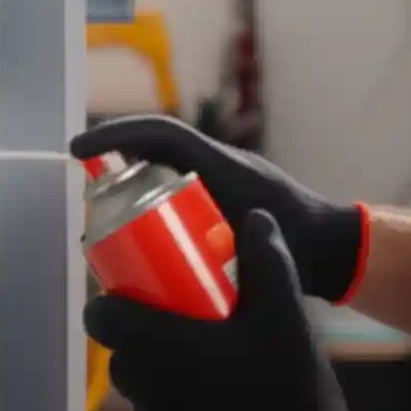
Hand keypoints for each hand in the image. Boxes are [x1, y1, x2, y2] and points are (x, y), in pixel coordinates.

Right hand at [72, 115, 367, 302]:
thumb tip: (160, 278)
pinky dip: (144, 197)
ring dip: (125, 180)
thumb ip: (220, 259)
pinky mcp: (215, 194)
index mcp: (221, 164)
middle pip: (150, 147)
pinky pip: (170, 184)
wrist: (334, 247)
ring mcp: (215, 174)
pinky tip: (132, 237)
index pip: (160, 133)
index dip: (114, 135)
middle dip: (111, 160)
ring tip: (101, 222)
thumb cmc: (302, 246)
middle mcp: (215, 161)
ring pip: (157, 165)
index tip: (77, 151)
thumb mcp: (259, 249)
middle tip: (87, 197)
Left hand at [85, 211, 371, 410]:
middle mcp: (146, 389)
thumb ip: (269, 261)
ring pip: (140, 390)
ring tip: (199, 362)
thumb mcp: (286, 316)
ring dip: (157, 374)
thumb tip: (255, 217)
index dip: (109, 303)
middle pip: (121, 353)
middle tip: (175, 322)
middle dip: (139, 336)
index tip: (133, 294)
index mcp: (159, 348)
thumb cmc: (292, 387)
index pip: (99, 318)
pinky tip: (211, 404)